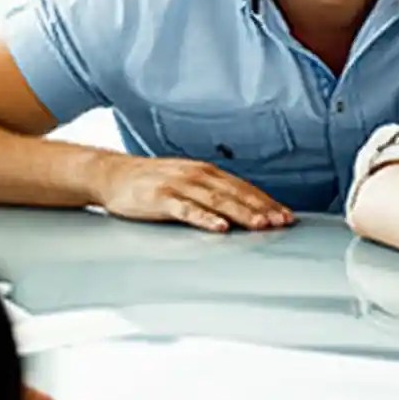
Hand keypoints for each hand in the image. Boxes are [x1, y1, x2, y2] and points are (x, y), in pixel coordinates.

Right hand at [94, 155, 294, 232]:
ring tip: (259, 225)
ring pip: (216, 200)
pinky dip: (205, 218)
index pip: (243, 187)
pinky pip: (187, 209)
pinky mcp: (160, 198)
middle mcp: (196, 175)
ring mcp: (178, 185)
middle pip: (235, 193)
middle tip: (282, 223)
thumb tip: (242, 209)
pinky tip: (219, 228)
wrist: (112, 174)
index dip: (266, 201)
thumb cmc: (152, 182)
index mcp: (206, 172)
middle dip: (261, 208)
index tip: (286, 215)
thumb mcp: (187, 181)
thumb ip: (211, 192)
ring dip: (241, 213)